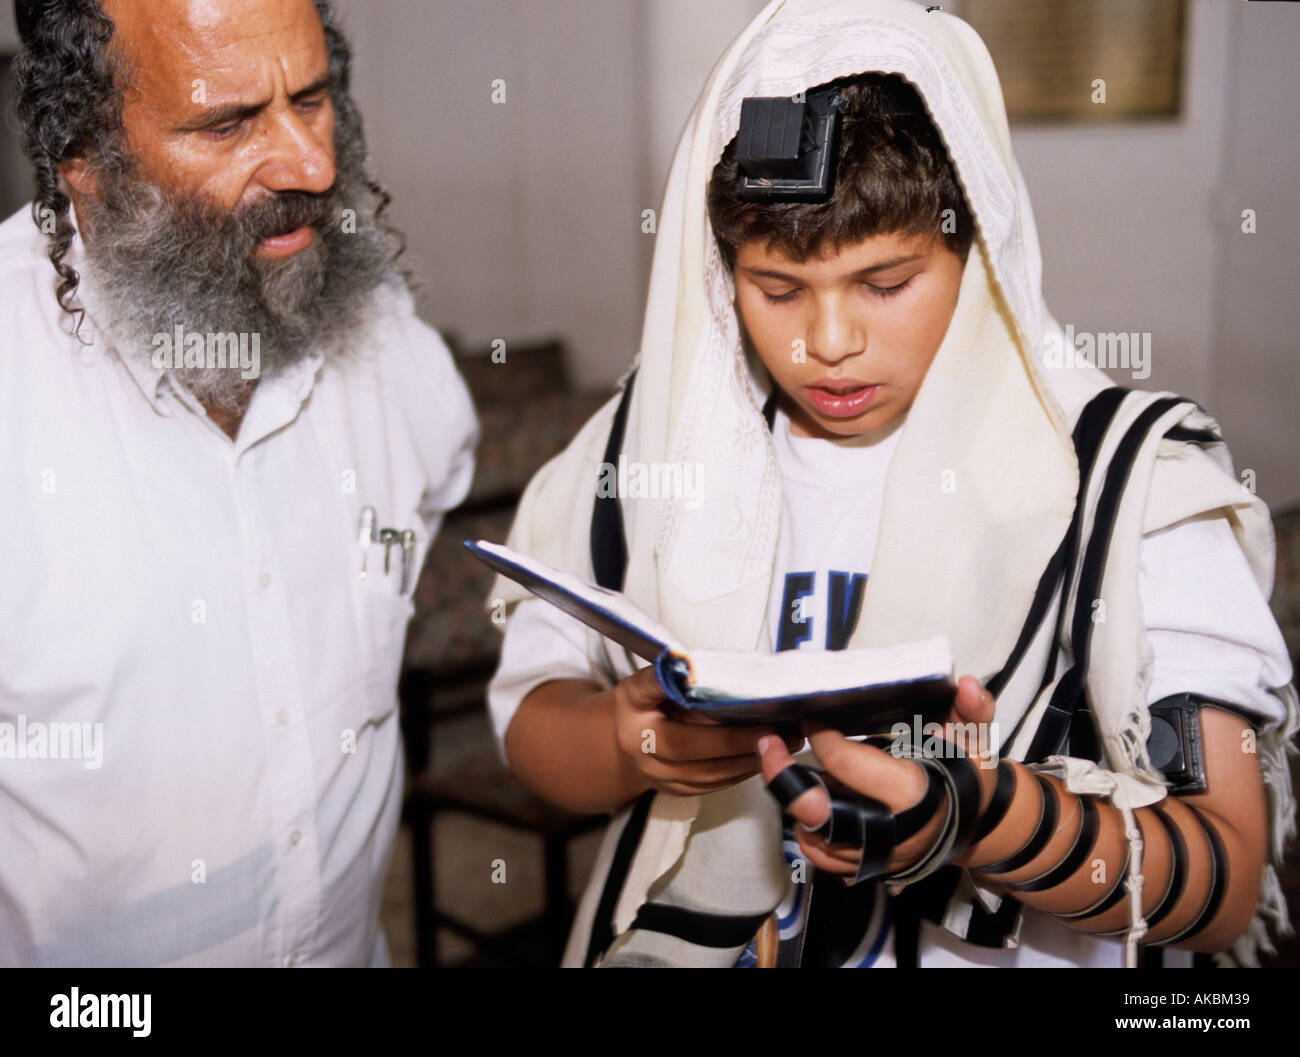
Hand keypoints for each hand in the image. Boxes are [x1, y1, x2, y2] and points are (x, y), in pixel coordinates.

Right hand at [611, 665, 798, 797]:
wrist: (630, 745)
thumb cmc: (648, 706)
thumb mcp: (649, 683)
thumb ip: (672, 676)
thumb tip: (706, 666)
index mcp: (632, 709)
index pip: (647, 692)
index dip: (667, 683)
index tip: (696, 673)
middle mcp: (640, 746)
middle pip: (686, 745)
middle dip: (735, 739)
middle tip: (775, 728)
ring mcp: (659, 775)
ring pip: (707, 771)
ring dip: (749, 758)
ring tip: (785, 741)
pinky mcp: (679, 790)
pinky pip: (715, 784)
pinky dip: (743, 771)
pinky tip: (767, 755)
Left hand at [757, 675, 997, 877]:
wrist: (975, 827)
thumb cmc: (966, 777)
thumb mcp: (974, 740)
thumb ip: (972, 711)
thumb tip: (969, 683)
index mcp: (913, 796)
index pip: (849, 764)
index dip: (824, 737)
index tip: (811, 716)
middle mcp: (889, 833)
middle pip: (818, 813)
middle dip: (784, 777)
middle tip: (767, 742)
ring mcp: (874, 856)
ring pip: (811, 833)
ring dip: (791, 797)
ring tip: (781, 762)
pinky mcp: (864, 867)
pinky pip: (819, 854)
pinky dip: (805, 824)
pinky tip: (803, 792)